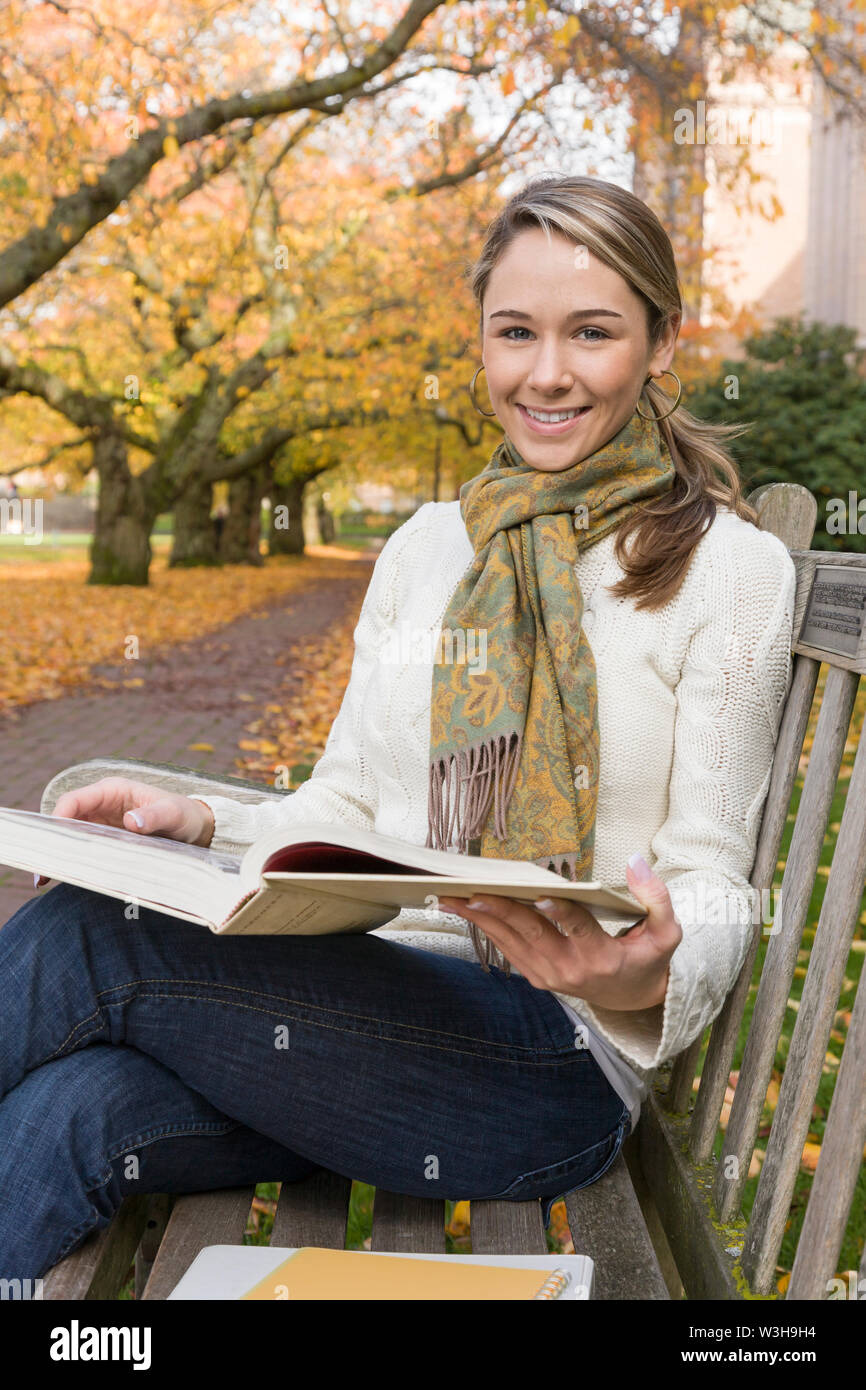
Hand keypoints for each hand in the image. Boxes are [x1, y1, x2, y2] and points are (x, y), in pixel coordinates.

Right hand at [33, 776, 215, 887]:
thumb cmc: (184, 815)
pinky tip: (60, 881)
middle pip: (65, 821)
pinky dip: (71, 863)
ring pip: (70, 838)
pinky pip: (82, 850)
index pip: (74, 801)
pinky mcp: (105, 841)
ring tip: (42, 880)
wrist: (194, 829)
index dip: (58, 818)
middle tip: (39, 869)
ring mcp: (101, 824)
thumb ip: (154, 816)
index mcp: (112, 791)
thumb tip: (130, 822)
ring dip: (57, 856)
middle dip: (51, 842)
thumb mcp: (174, 813)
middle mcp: (101, 806)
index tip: (52, 841)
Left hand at [437, 856, 681, 1010]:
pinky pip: (508, 950)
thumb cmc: (649, 958)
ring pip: (511, 942)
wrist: (633, 999)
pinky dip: (487, 929)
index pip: (578, 929)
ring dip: (481, 918)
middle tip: (472, 890)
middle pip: (532, 934)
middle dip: (500, 910)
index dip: (560, 912)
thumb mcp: (667, 932)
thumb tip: (636, 861)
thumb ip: (655, 896)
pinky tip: (466, 910)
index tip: (540, 894)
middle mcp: (571, 970)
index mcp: (602, 957)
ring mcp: (550, 976)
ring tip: (451, 897)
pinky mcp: (538, 978)